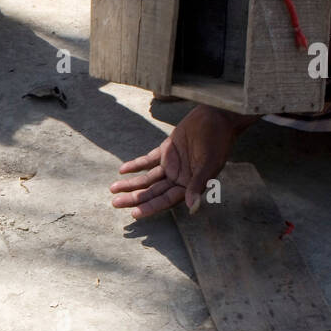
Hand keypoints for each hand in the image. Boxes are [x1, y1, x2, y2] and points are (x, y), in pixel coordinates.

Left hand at [110, 105, 256, 217]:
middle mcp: (179, 178)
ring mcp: (171, 164)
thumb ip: (199, 184)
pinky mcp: (166, 150)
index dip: (150, 207)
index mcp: (189, 185)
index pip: (166, 200)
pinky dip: (136, 165)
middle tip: (115, 203)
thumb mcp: (209, 163)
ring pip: (148, 178)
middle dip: (135, 198)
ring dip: (131, 184)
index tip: (134, 214)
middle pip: (153, 192)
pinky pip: (148, 160)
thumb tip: (193, 208)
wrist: (217, 117)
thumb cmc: (217, 141)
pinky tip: (123, 170)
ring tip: (113, 189)